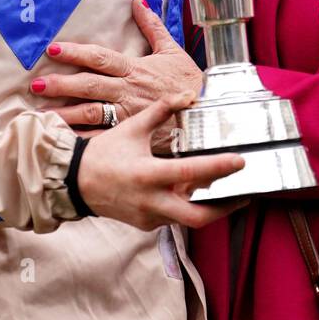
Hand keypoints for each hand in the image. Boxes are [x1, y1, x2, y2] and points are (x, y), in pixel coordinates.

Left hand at [32, 0, 202, 127]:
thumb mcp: (172, 49)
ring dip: (64, 114)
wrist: (208, 113)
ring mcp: (128, 114)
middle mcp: (127, 91)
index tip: (52, 49)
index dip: (76, 52)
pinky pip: (103, 137)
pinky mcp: (131, 133)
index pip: (100, 58)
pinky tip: (62, 139)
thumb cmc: (188, 82)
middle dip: (61, 85)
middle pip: (89, 86)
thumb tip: (138, 0)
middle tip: (35, 85)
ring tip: (39, 114)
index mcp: (134, 69)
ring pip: (91, 113)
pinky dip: (82, 138)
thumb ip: (151, 25)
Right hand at [77, 99, 247, 230]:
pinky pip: (173, 218)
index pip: (191, 172)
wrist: (74, 181)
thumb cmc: (104, 153)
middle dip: (225, 208)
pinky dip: (187, 205)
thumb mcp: (133, 128)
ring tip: (226, 190)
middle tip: (244, 193)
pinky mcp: (146, 225)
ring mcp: (149, 216)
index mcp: (147, 174)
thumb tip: (187, 95)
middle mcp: (150, 201)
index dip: (218, 167)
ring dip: (208, 206)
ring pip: (188, 219)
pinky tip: (194, 191)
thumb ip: (161, 110)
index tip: (240, 161)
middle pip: (198, 217)